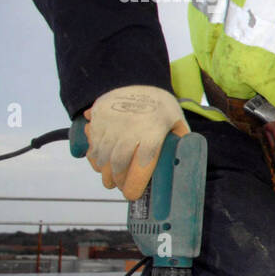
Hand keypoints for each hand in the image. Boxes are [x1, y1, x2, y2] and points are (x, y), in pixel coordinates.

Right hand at [85, 85, 188, 200]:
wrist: (137, 80)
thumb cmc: (161, 107)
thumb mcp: (177, 122)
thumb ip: (180, 143)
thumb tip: (182, 164)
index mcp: (153, 133)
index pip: (141, 167)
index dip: (134, 185)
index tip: (132, 195)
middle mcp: (130, 129)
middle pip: (119, 165)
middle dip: (118, 181)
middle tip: (121, 188)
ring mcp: (112, 123)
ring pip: (102, 157)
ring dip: (104, 172)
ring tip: (110, 180)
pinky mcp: (98, 118)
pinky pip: (92, 144)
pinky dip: (94, 158)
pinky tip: (100, 164)